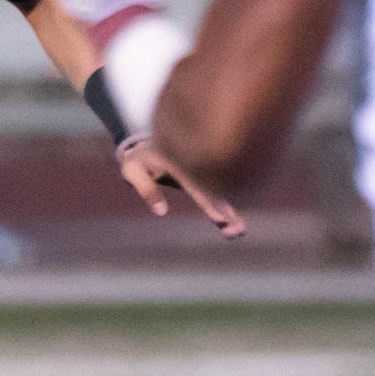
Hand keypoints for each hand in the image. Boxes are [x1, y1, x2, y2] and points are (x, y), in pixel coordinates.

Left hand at [116, 134, 245, 238]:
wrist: (148, 144)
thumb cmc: (139, 159)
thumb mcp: (133, 170)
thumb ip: (145, 188)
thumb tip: (162, 212)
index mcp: (181, 167)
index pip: (198, 188)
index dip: (209, 203)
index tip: (219, 219)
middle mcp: (196, 170)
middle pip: (216, 193)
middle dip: (227, 213)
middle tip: (239, 231)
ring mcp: (200, 175)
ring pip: (220, 195)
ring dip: (231, 213)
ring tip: (241, 232)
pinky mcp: (201, 182)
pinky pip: (218, 195)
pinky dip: (228, 209)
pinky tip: (238, 225)